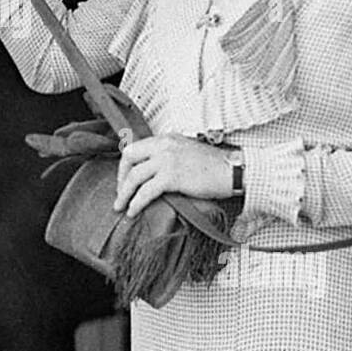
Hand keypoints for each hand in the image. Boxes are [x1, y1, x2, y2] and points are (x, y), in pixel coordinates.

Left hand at [114, 135, 233, 217]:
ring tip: (120, 206)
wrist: (231, 170)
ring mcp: (166, 160)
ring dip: (124, 194)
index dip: (125, 165)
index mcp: (165, 139)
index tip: (124, 179)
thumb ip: (167, 155)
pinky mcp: (172, 176)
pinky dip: (136, 202)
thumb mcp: (185, 151)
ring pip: (134, 176)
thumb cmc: (212, 165)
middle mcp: (163, 145)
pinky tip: (133, 211)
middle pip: (129, 158)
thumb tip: (151, 171)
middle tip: (120, 193)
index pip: (135, 147)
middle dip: (120, 177)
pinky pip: (146, 191)